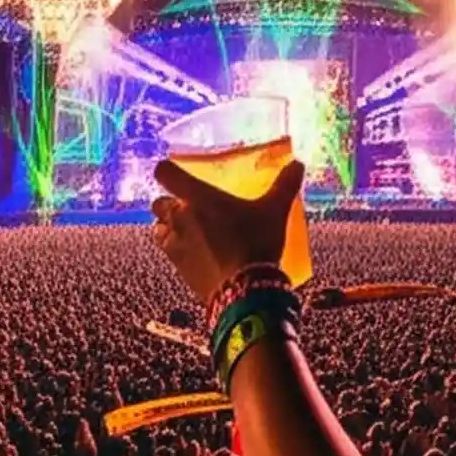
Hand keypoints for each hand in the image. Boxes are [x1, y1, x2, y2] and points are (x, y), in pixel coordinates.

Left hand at [151, 159, 304, 305]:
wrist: (246, 290)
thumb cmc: (256, 242)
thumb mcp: (275, 210)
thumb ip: (284, 185)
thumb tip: (297, 164)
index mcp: (197, 197)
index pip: (164, 173)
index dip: (167, 171)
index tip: (177, 174)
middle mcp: (179, 218)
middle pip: (158, 203)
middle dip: (170, 204)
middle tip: (191, 207)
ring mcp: (175, 244)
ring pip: (158, 229)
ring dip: (169, 228)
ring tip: (192, 232)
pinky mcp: (178, 268)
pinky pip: (169, 253)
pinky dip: (178, 251)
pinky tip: (199, 255)